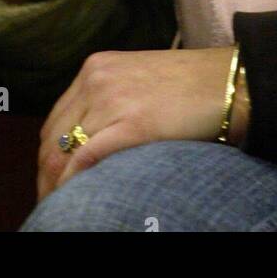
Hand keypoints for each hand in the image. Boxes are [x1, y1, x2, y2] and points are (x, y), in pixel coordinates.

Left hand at [36, 46, 243, 200]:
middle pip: (52, 137)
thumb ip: (109, 101)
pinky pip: (87, 158)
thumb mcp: (137, 82)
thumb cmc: (191, 87)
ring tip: (60, 208)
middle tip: (50, 202)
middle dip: (46, 174)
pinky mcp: (132, 123)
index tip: (50, 181)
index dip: (48, 155)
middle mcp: (96, 80)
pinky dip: (74, 182)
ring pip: (64, 150)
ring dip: (57, 184)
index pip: (56, 119)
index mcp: (95, 68)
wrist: (230, 83)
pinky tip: (74, 198)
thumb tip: (88, 140)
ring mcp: (112, 99)